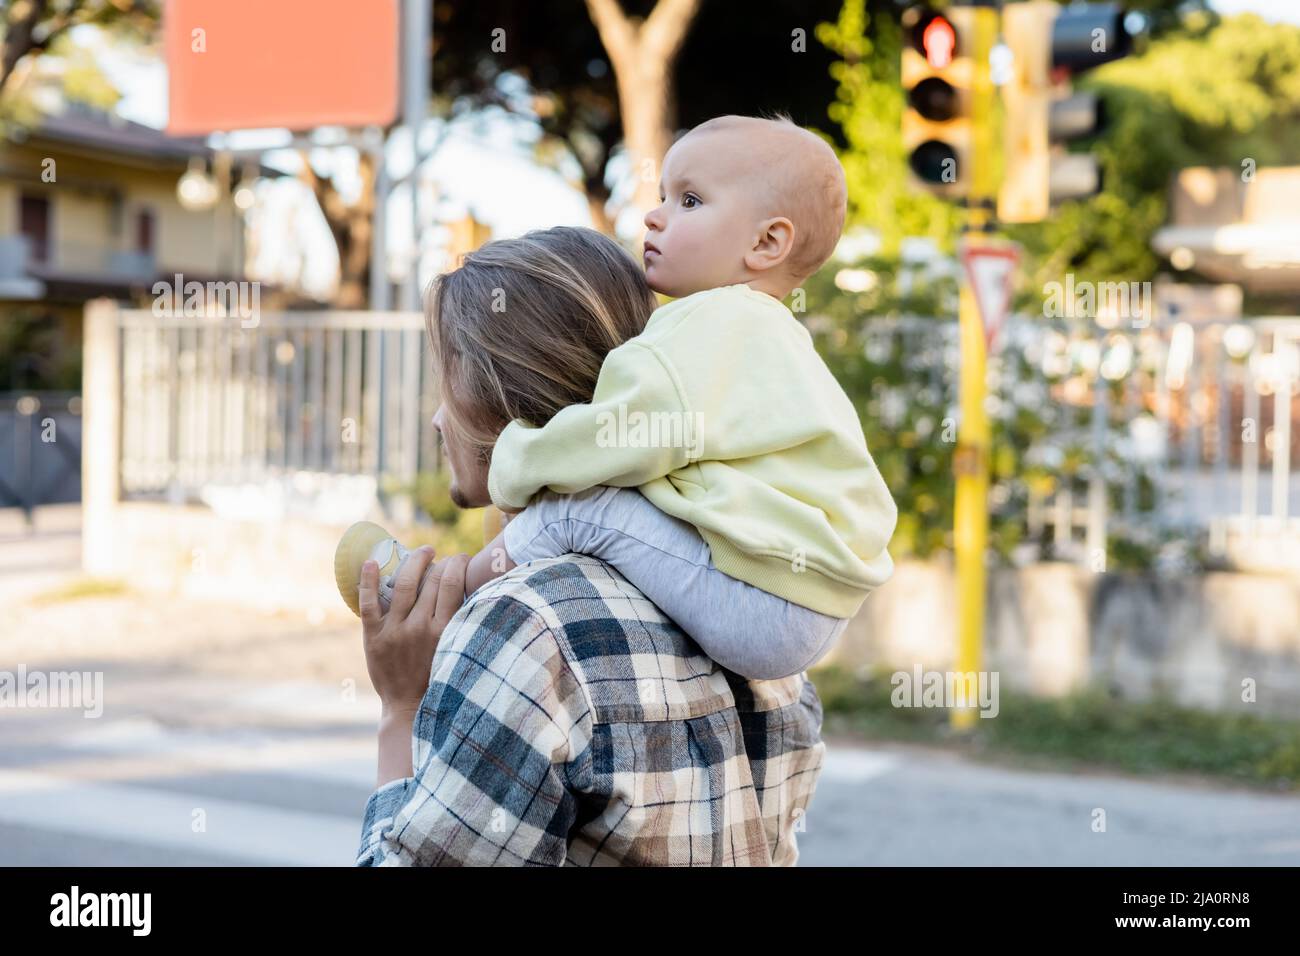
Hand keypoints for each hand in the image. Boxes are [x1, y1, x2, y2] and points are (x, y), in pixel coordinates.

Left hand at [359, 546, 470, 716]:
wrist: (409, 707)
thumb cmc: (438, 679)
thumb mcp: (455, 651)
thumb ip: (459, 625)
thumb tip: (469, 594)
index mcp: (445, 630)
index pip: (452, 584)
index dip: (457, 564)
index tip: (460, 557)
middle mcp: (420, 627)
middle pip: (431, 580)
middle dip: (439, 561)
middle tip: (441, 556)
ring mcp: (395, 631)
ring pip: (403, 585)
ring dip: (413, 562)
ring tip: (421, 552)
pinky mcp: (373, 636)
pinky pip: (369, 603)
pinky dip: (368, 581)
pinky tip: (371, 562)